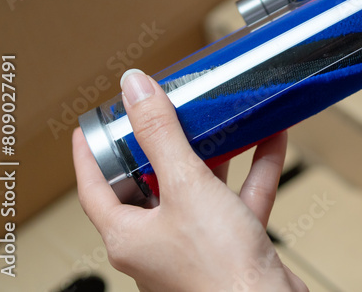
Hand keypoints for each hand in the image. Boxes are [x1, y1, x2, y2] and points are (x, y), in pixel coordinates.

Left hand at [73, 69, 307, 291]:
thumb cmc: (218, 270)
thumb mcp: (186, 186)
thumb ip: (161, 135)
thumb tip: (134, 90)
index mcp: (128, 235)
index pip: (94, 188)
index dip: (90, 154)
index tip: (93, 126)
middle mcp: (158, 242)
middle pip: (151, 184)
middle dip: (163, 146)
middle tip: (166, 112)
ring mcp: (196, 245)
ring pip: (200, 190)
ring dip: (215, 154)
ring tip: (221, 120)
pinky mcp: (232, 246)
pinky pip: (240, 200)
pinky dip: (255, 170)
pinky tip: (271, 142)